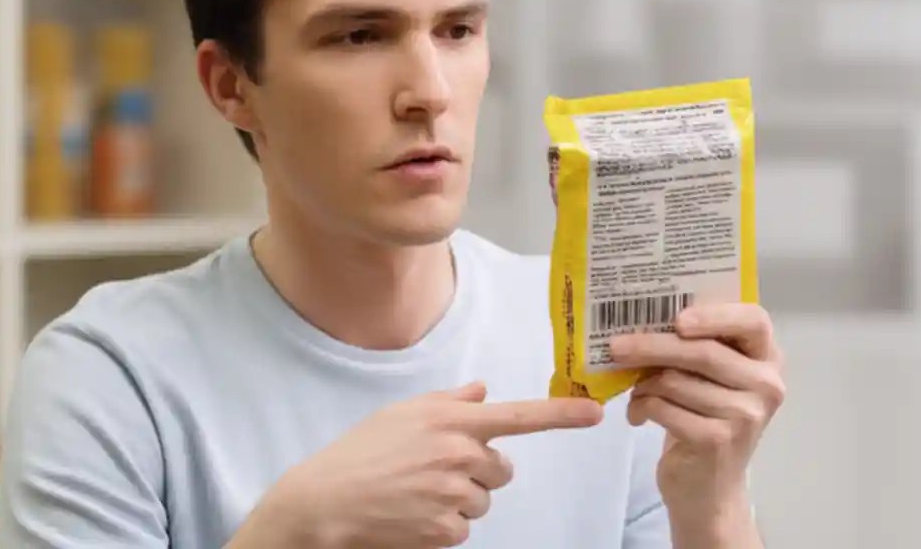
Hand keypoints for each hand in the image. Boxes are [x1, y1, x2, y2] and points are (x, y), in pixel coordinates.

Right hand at [229, 383, 602, 548]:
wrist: (325, 501)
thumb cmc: (359, 452)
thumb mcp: (400, 413)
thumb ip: (447, 402)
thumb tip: (481, 392)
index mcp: (449, 420)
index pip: (517, 416)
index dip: (561, 415)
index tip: (595, 413)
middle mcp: (458, 454)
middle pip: (501, 468)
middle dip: (477, 471)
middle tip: (435, 470)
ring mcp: (454, 493)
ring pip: (484, 499)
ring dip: (460, 498)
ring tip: (417, 492)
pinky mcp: (447, 528)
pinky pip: (466, 526)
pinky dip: (444, 524)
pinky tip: (414, 513)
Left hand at [611, 303, 785, 544]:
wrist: (708, 487)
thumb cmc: (704, 418)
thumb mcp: (708, 379)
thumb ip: (694, 347)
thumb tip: (638, 317)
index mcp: (767, 360)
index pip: (755, 321)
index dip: (715, 314)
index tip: (677, 319)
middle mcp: (766, 385)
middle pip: (702, 352)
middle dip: (652, 346)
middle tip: (615, 346)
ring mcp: (745, 415)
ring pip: (675, 381)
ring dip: (644, 384)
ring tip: (636, 391)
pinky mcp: (717, 440)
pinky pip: (663, 407)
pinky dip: (641, 407)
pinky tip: (637, 415)